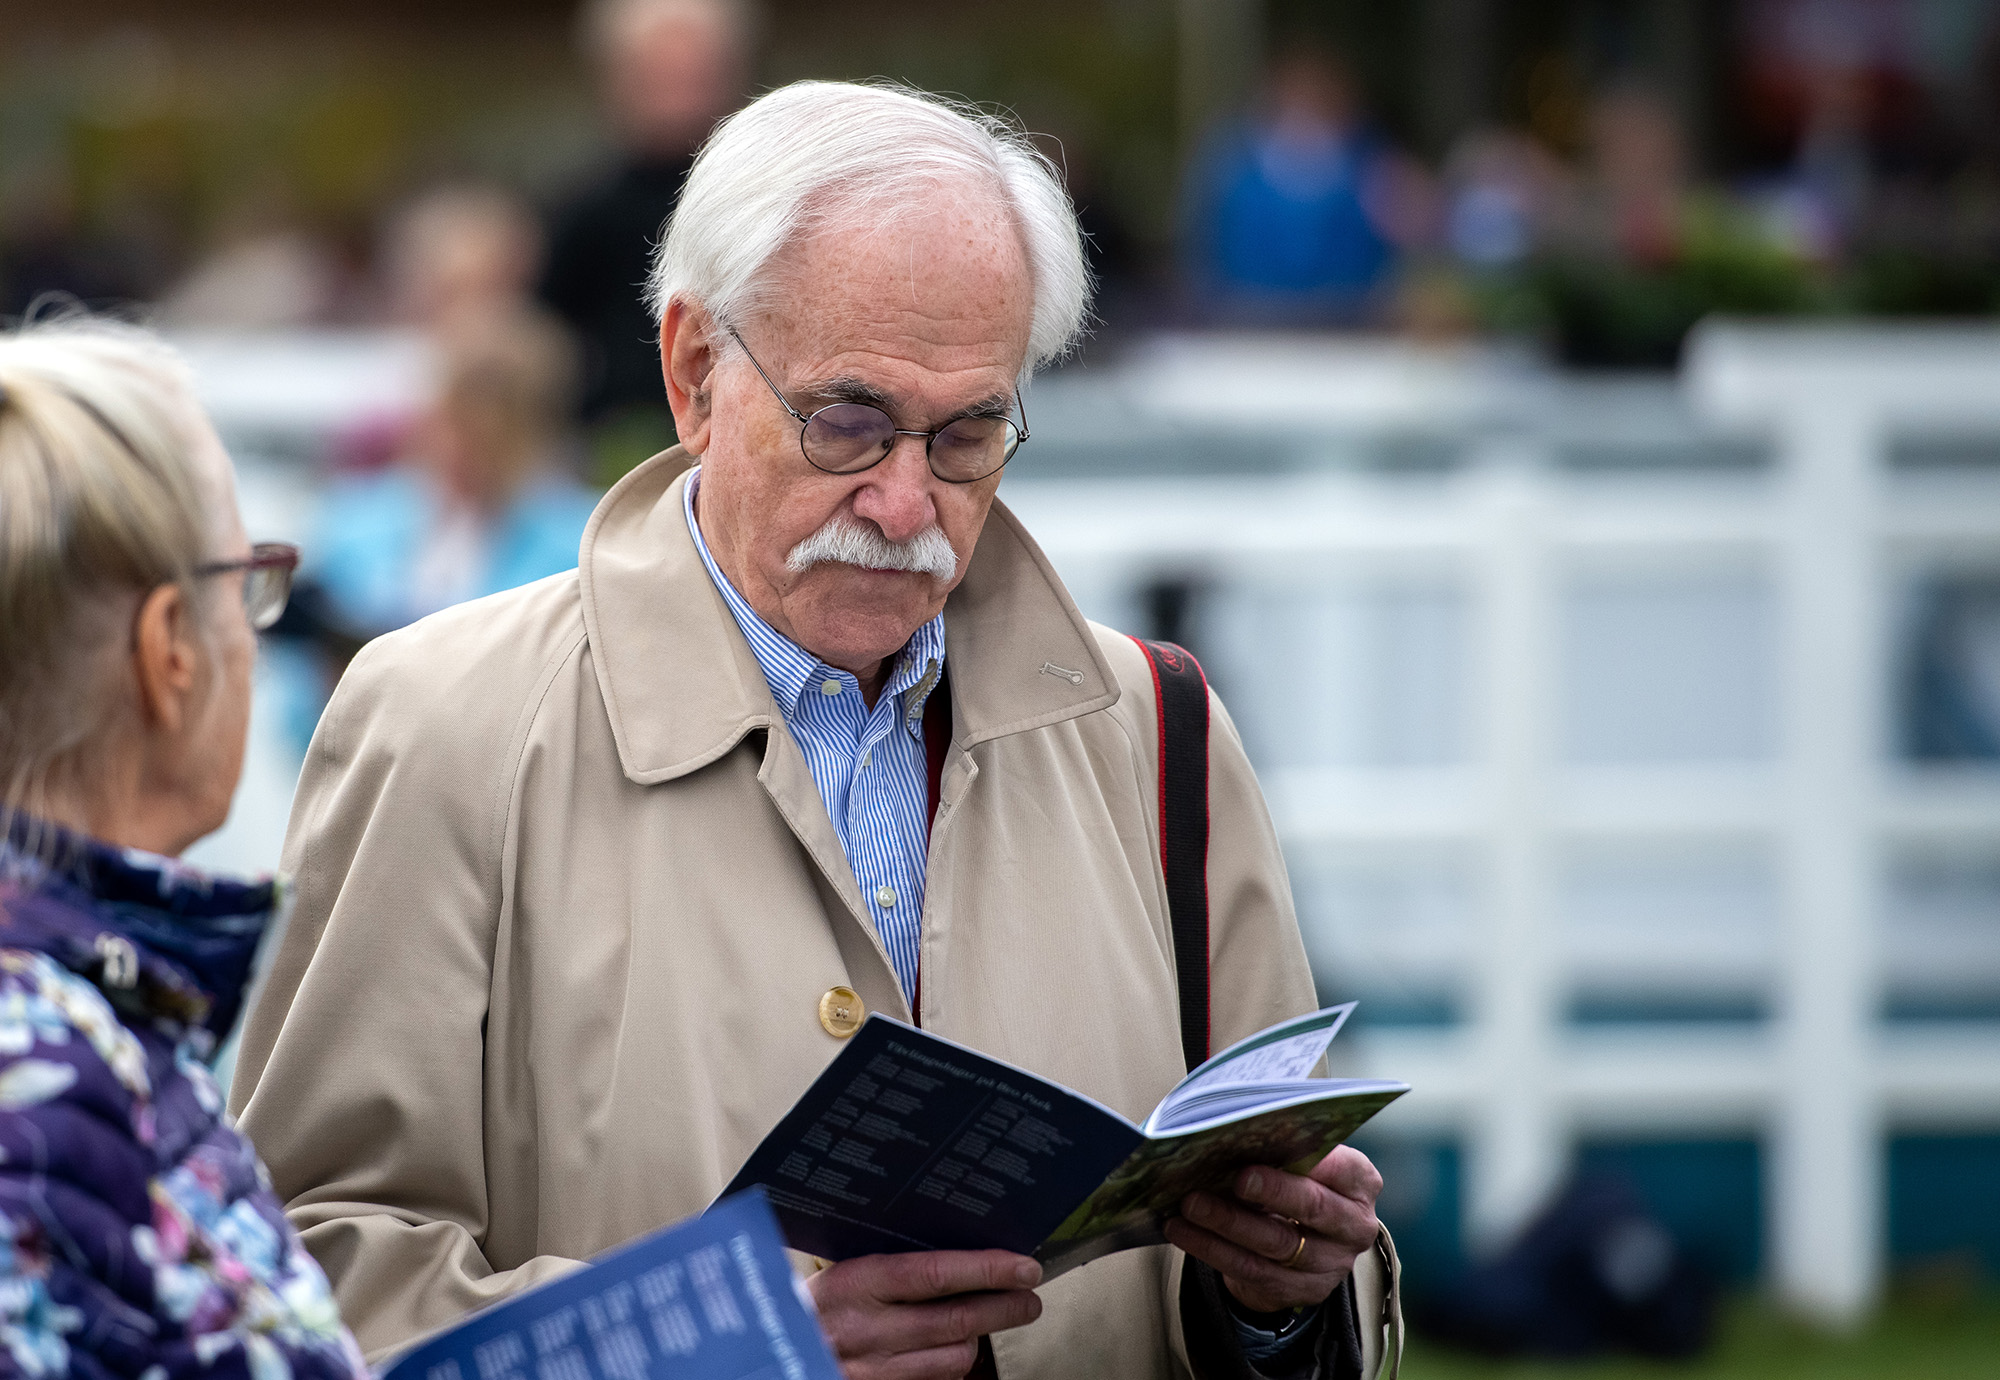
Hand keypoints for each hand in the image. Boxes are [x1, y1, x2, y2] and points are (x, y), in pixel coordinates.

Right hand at [806, 1250, 1042, 1379]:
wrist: (768, 1351)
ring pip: (953, 1359)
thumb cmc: (812, 1304)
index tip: (1024, 1266)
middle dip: (1004, 1308)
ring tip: (992, 1317)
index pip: (936, 1275)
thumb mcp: (842, 1272)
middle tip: (1031, 1298)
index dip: (987, 1270)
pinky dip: (951, 1364)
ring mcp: (873, 1370)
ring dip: (979, 1338)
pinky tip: (954, 1346)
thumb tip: (960, 1248)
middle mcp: (866, 1330)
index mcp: (856, 1284)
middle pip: (956, 1322)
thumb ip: (892, 1265)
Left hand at [1163, 1145, 1382, 1313]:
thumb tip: (1236, 1132)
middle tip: (1234, 1178)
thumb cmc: (1301, 1184)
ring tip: (1191, 1203)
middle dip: (1271, 1191)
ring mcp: (1330, 1263)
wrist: (1309, 1243)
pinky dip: (1212, 1249)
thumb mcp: (1307, 1164)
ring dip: (1228, 1222)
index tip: (1279, 1146)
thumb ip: (1287, 1150)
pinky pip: (1251, 1270)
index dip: (1309, 1160)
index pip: (1341, 1168)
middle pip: (1313, 1208)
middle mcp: (1353, 1226)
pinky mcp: (1301, 1290)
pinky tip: (1183, 1230)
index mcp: (1360, 1183)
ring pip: (1276, 1242)